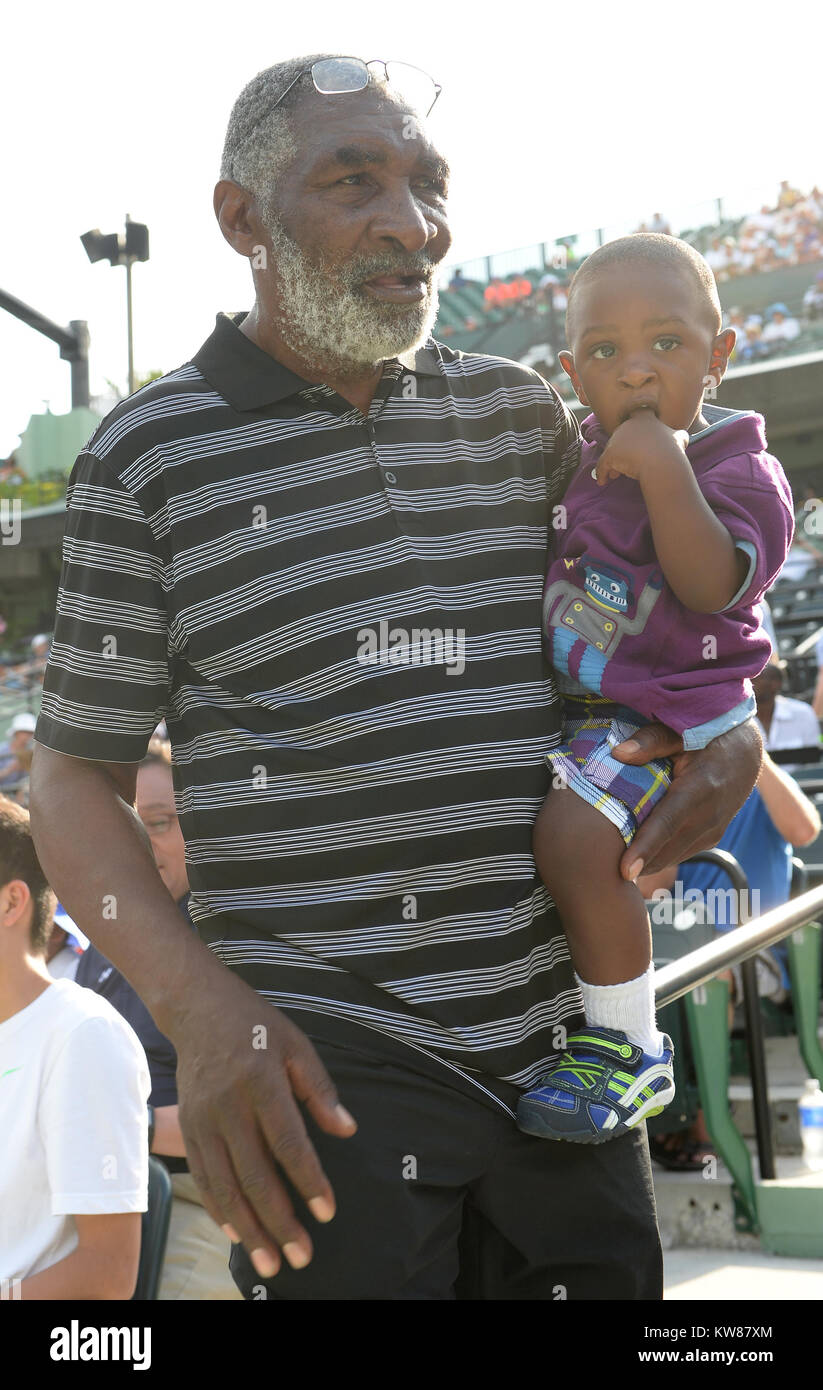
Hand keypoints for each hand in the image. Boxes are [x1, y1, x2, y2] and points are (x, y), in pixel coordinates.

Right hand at [173, 971, 356, 1278]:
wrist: (198, 1009)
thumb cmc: (256, 1026)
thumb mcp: (297, 1045)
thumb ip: (320, 1090)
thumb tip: (347, 1131)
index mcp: (261, 1082)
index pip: (288, 1142)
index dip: (308, 1180)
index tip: (327, 1212)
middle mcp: (228, 1106)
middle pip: (254, 1175)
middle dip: (279, 1222)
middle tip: (301, 1257)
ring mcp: (203, 1120)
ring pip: (225, 1186)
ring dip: (248, 1229)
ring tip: (270, 1262)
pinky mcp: (188, 1128)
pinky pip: (202, 1177)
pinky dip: (219, 1209)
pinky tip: (237, 1234)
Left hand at [595, 409, 689, 486]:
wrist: (662, 461)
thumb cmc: (672, 449)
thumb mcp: (679, 439)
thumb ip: (678, 436)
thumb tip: (682, 437)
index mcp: (644, 419)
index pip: (637, 415)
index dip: (635, 425)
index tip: (636, 437)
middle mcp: (628, 426)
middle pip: (621, 438)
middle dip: (623, 451)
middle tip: (627, 463)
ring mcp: (617, 440)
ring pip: (611, 452)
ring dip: (613, 464)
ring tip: (616, 475)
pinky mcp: (610, 455)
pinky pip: (602, 465)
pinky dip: (602, 474)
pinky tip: (603, 482)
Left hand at [610, 719, 762, 878]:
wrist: (746, 751)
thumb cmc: (707, 736)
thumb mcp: (681, 730)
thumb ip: (650, 741)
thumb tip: (618, 753)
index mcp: (700, 787)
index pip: (668, 823)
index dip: (645, 847)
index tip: (624, 870)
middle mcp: (710, 815)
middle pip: (667, 848)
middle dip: (635, 863)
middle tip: (600, 871)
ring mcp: (713, 830)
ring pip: (672, 856)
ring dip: (644, 863)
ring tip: (610, 864)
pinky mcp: (711, 838)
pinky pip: (679, 853)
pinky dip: (657, 856)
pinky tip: (634, 853)